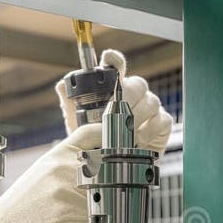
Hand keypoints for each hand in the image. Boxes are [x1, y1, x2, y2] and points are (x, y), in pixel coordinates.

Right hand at [0, 50, 172, 222]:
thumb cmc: (23, 205)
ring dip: (114, 197)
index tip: (121, 145)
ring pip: (110, 186)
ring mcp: (69, 187)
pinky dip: (103, 217)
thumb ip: (69, 162)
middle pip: (109, 158)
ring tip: (107, 205)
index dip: (111, 135)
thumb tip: (100, 161)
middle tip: (125, 180)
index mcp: (57, 153)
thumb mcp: (44, 172)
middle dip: (119, 171)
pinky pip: (102, 210)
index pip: (92, 131)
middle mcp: (64, 165)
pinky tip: (95, 220)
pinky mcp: (73, 211)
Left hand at [54, 49, 172, 154]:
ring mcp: (149, 108)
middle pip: (137, 83)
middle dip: (127, 95)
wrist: (111, 164)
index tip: (108, 58)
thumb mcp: (78, 122)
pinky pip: (161, 119)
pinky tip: (138, 140)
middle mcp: (134, 95)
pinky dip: (148, 130)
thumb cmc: (96, 140)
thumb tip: (62, 86)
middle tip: (116, 109)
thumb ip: (70, 104)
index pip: (116, 67)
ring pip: (151, 101)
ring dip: (137, 117)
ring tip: (125, 131)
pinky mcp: (161, 123)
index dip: (114, 60)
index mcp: (114, 89)